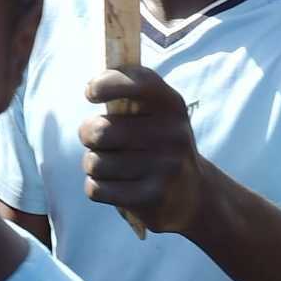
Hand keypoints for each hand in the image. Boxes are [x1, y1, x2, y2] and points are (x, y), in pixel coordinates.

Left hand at [80, 65, 206, 233]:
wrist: (193, 195)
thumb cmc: (159, 143)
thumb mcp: (157, 112)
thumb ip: (129, 91)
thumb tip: (91, 86)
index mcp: (172, 105)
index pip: (136, 82)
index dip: (105, 84)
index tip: (91, 93)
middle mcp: (172, 134)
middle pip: (99, 130)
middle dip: (87, 135)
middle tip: (98, 139)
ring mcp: (164, 167)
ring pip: (94, 163)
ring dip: (93, 165)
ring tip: (112, 165)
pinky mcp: (152, 198)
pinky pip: (96, 189)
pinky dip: (97, 188)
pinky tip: (115, 186)